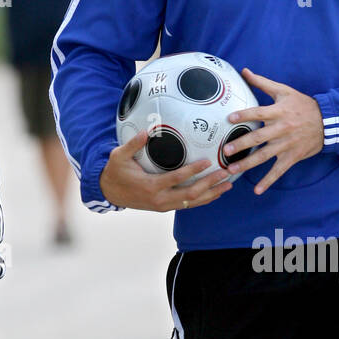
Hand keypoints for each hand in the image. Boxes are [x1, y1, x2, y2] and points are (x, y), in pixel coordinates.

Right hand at [99, 129, 233, 210]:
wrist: (110, 192)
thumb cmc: (116, 171)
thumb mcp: (119, 156)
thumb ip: (133, 144)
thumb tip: (147, 131)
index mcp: (150, 186)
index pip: (176, 179)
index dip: (193, 171)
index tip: (207, 161)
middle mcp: (160, 199)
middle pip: (191, 194)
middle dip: (210, 184)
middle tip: (226, 174)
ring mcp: (164, 206)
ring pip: (193, 202)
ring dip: (212, 194)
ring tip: (228, 185)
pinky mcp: (166, 207)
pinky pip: (189, 205)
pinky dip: (204, 199)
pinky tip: (216, 193)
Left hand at [222, 68, 323, 193]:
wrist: (327, 121)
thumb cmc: (302, 105)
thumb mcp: (284, 91)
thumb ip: (263, 83)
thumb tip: (245, 71)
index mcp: (279, 112)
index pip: (259, 113)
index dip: (244, 115)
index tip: (229, 119)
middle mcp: (282, 129)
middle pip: (259, 138)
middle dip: (242, 145)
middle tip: (225, 151)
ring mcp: (287, 145)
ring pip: (265, 156)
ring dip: (248, 164)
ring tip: (232, 170)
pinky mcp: (292, 156)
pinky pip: (279, 171)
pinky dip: (268, 181)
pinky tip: (257, 191)